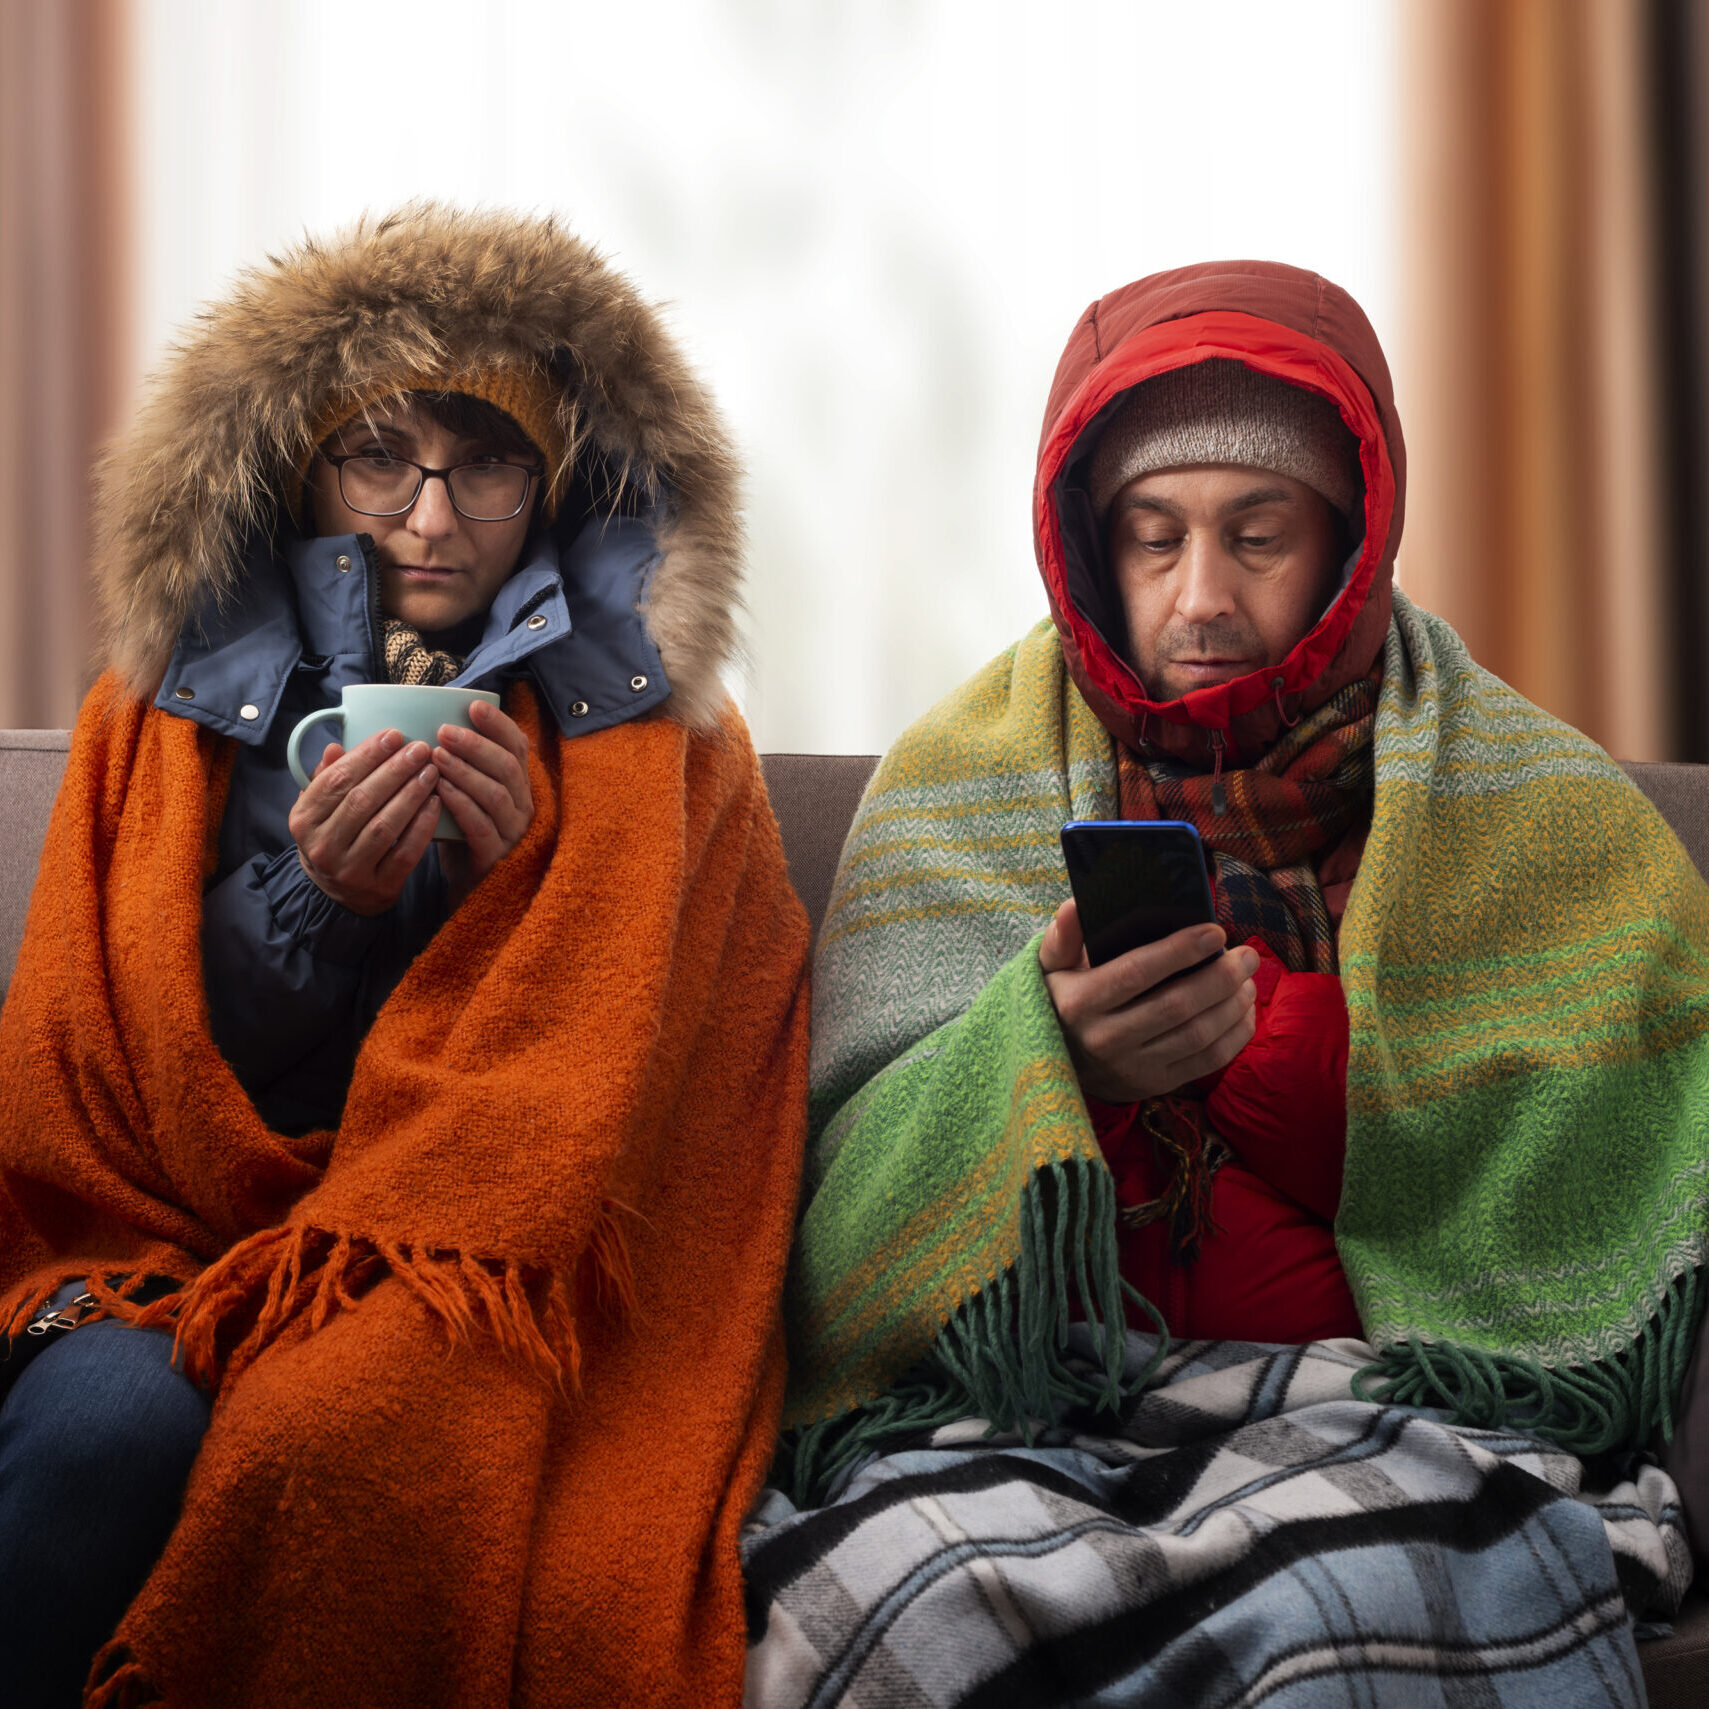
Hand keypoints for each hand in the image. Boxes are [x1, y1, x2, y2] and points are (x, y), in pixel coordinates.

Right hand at [289, 729, 440, 914]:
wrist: (339, 896)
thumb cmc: (333, 839)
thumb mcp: (319, 810)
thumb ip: (327, 778)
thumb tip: (335, 747)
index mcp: (303, 820)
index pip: (336, 780)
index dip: (367, 755)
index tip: (394, 735)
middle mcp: (322, 847)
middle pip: (362, 800)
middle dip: (395, 770)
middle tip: (420, 749)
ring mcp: (350, 870)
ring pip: (384, 825)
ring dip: (411, 794)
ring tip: (431, 771)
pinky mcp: (379, 887)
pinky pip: (405, 852)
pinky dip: (422, 826)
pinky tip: (436, 803)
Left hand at [430, 698, 533, 907]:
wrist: (470, 891)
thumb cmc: (463, 837)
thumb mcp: (465, 797)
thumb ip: (456, 768)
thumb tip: (422, 727)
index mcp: (517, 786)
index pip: (517, 747)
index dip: (498, 725)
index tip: (472, 705)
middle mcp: (522, 807)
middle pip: (508, 767)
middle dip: (475, 744)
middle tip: (444, 730)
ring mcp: (512, 833)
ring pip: (496, 793)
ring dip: (465, 771)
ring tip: (436, 756)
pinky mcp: (496, 857)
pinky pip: (481, 825)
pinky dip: (460, 803)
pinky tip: (438, 789)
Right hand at [1038, 901, 1259, 1102]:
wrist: (1058, 1062)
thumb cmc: (1063, 999)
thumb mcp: (1051, 967)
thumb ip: (1062, 936)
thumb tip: (1074, 906)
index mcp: (1080, 1003)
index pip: (1136, 973)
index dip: (1179, 951)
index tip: (1214, 931)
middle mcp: (1105, 1039)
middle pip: (1176, 1006)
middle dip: (1220, 976)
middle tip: (1246, 953)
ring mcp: (1132, 1068)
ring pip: (1198, 1034)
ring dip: (1233, 1003)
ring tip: (1248, 977)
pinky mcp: (1155, 1085)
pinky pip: (1208, 1062)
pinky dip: (1235, 1034)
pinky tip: (1244, 1008)